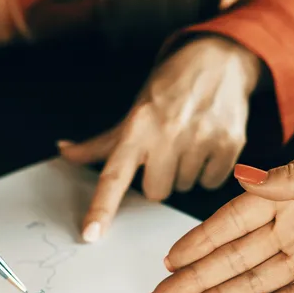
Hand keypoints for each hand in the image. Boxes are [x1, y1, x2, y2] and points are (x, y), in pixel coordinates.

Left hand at [59, 36, 260, 241]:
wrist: (218, 59)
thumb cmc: (170, 87)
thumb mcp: (134, 110)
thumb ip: (102, 141)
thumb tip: (64, 151)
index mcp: (138, 126)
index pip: (114, 174)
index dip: (101, 207)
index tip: (91, 233)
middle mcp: (168, 133)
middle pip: (155, 192)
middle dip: (159, 178)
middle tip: (165, 152)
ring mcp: (201, 138)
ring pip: (184, 188)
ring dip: (184, 172)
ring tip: (189, 142)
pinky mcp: (229, 143)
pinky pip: (211, 183)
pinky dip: (208, 171)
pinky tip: (207, 145)